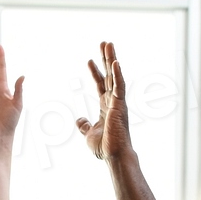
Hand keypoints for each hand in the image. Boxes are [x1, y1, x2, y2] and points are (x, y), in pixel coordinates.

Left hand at [76, 43, 131, 161]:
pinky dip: (117, 74)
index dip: (95, 72)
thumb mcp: (89, 134)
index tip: (89, 60)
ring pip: (115, 76)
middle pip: (109, 75)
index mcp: (106, 107)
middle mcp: (113, 101)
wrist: (113, 156)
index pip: (100, 85)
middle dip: (106, 59)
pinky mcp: (121, 105)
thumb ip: (85, 125)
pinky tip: (115, 62)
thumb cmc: (105, 147)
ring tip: (108, 44)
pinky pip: (120, 86)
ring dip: (112, 60)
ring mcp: (118, 102)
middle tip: (104, 43)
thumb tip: (79, 120)